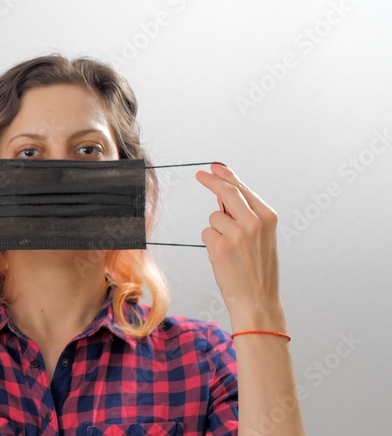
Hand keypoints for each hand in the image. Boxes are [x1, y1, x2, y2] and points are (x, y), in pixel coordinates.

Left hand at [196, 163, 285, 330]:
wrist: (258, 300)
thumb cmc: (257, 269)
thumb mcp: (260, 238)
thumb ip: (244, 216)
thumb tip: (222, 195)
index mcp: (268, 217)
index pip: (242, 189)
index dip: (226, 176)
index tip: (213, 167)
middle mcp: (254, 222)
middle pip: (227, 192)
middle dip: (211, 181)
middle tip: (200, 174)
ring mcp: (237, 233)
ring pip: (214, 217)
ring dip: (216, 230)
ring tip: (230, 251)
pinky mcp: (220, 245)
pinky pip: (206, 233)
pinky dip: (211, 243)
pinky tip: (223, 258)